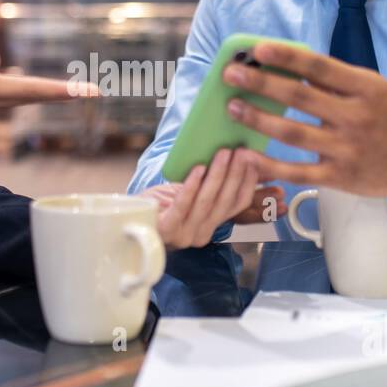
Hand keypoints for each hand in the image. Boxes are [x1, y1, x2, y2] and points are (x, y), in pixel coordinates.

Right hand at [0, 47, 90, 122]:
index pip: (29, 90)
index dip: (60, 90)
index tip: (88, 92)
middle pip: (32, 96)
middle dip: (64, 93)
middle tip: (95, 91)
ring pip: (23, 96)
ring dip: (49, 93)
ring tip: (75, 90)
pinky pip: (10, 94)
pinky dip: (29, 90)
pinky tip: (34, 86)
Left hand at [141, 148, 262, 248]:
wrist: (129, 215)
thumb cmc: (161, 201)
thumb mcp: (192, 194)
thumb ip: (213, 185)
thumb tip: (240, 159)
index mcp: (211, 225)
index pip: (238, 205)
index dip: (250, 184)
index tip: (257, 162)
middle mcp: (201, 234)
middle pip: (225, 202)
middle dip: (236, 174)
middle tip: (242, 152)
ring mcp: (183, 234)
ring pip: (207, 202)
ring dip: (217, 175)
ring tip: (223, 153)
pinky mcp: (165, 229)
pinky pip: (183, 205)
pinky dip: (192, 185)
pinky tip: (198, 168)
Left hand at [222, 42, 386, 209]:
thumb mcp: (374, 90)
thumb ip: (336, 80)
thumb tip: (289, 63)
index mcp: (365, 89)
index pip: (319, 68)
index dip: (286, 57)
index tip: (256, 49)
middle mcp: (357, 117)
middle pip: (300, 98)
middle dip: (261, 84)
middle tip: (231, 74)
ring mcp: (348, 150)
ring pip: (293, 133)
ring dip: (258, 119)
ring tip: (232, 108)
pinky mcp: (340, 178)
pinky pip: (298, 171)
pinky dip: (270, 164)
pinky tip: (247, 154)